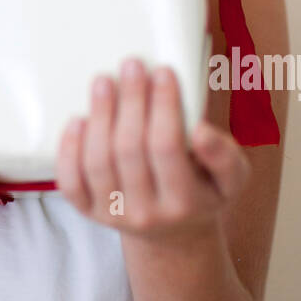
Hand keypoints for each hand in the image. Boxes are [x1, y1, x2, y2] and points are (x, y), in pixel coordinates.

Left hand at [55, 59, 250, 240]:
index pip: (167, 147)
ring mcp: (114, 214)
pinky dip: (69, 150)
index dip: (163, 106)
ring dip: (99, 116)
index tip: (163, 71)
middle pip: (129, 150)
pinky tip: (77, 119)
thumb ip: (224, 155)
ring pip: (98, 163)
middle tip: (131, 65)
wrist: (173, 234)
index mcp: (184, 202)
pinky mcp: (89, 212)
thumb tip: (201, 131)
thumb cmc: (202, 191)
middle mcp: (147, 213)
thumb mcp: (231, 179)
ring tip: (103, 81)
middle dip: (130, 101)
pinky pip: (71, 183)